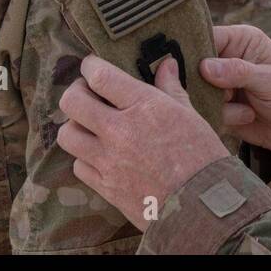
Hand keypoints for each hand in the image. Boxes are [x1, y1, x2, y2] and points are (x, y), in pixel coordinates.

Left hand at [57, 56, 228, 231]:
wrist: (201, 206)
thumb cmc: (203, 157)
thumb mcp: (191, 116)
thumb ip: (171, 88)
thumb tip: (166, 64)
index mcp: (143, 106)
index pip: (100, 76)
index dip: (90, 66)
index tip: (92, 65)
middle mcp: (119, 131)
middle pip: (72, 102)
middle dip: (76, 92)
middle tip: (87, 93)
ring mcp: (108, 161)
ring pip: (67, 134)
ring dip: (76, 126)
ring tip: (90, 126)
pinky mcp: (105, 187)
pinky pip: (78, 166)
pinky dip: (84, 158)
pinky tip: (99, 155)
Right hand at [202, 24, 270, 152]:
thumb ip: (239, 71)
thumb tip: (204, 66)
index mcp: (241, 40)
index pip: (207, 36)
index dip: (194, 50)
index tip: (191, 67)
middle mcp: (226, 58)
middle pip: (194, 66)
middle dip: (204, 84)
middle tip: (227, 95)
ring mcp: (220, 83)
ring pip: (197, 91)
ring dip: (219, 104)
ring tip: (248, 109)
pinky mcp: (218, 106)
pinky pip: (205, 111)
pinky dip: (224, 117)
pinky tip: (248, 116)